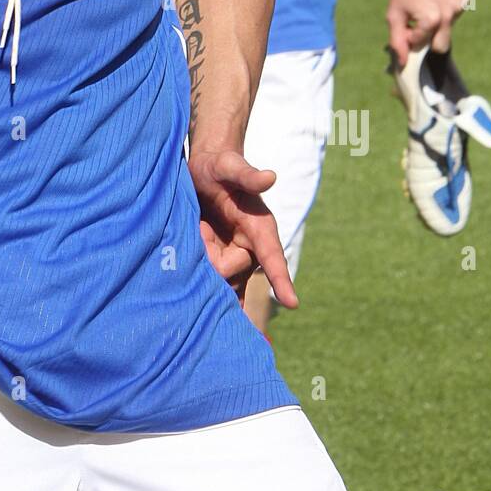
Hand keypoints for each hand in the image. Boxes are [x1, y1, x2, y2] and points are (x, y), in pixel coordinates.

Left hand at [189, 149, 297, 308]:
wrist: (204, 172)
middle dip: (209, 256)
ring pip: (219, 280)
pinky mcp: (221, 264)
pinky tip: (215, 324)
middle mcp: (252, 249)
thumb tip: (270, 176)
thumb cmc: (219, 166)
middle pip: (230, 272)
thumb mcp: (229, 166)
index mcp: (261, 228)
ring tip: (197, 231)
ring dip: (202, 265)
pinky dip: (220, 305)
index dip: (281, 279)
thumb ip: (248, 175)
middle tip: (199, 226)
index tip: (292, 303)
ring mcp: (236, 259)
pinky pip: (222, 290)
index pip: (273, 256)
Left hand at [386, 0, 464, 66]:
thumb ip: (397, 41)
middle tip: (419, 24)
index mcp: (431, 21)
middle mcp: (448, 16)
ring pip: (448, 31)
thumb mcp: (394, 15)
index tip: (407, 24)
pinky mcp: (464, 1)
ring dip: (437, 25)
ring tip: (427, 6)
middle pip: (441, 47)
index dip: (411, 36)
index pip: (421, 44)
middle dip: (429, 41)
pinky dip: (445, 13)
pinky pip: (454, 17)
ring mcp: (459, 8)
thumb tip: (403, 63)